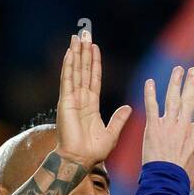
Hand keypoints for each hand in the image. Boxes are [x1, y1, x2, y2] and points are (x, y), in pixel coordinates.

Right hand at [55, 29, 130, 169]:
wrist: (79, 160)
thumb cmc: (93, 152)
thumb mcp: (112, 133)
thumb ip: (119, 119)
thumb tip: (129, 107)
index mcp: (91, 106)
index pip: (94, 79)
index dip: (95, 63)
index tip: (95, 47)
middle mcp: (80, 100)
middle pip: (83, 70)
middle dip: (84, 52)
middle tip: (84, 34)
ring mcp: (71, 99)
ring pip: (75, 71)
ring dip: (76, 54)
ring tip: (77, 37)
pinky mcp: (65, 102)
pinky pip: (67, 80)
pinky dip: (68, 66)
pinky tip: (70, 53)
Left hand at [142, 66, 193, 188]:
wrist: (166, 182)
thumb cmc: (184, 180)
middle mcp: (184, 127)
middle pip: (189, 100)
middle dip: (192, 83)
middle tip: (193, 71)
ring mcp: (169, 125)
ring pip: (173, 98)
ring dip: (175, 82)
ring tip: (178, 70)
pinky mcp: (153, 127)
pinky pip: (152, 106)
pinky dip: (150, 93)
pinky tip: (149, 82)